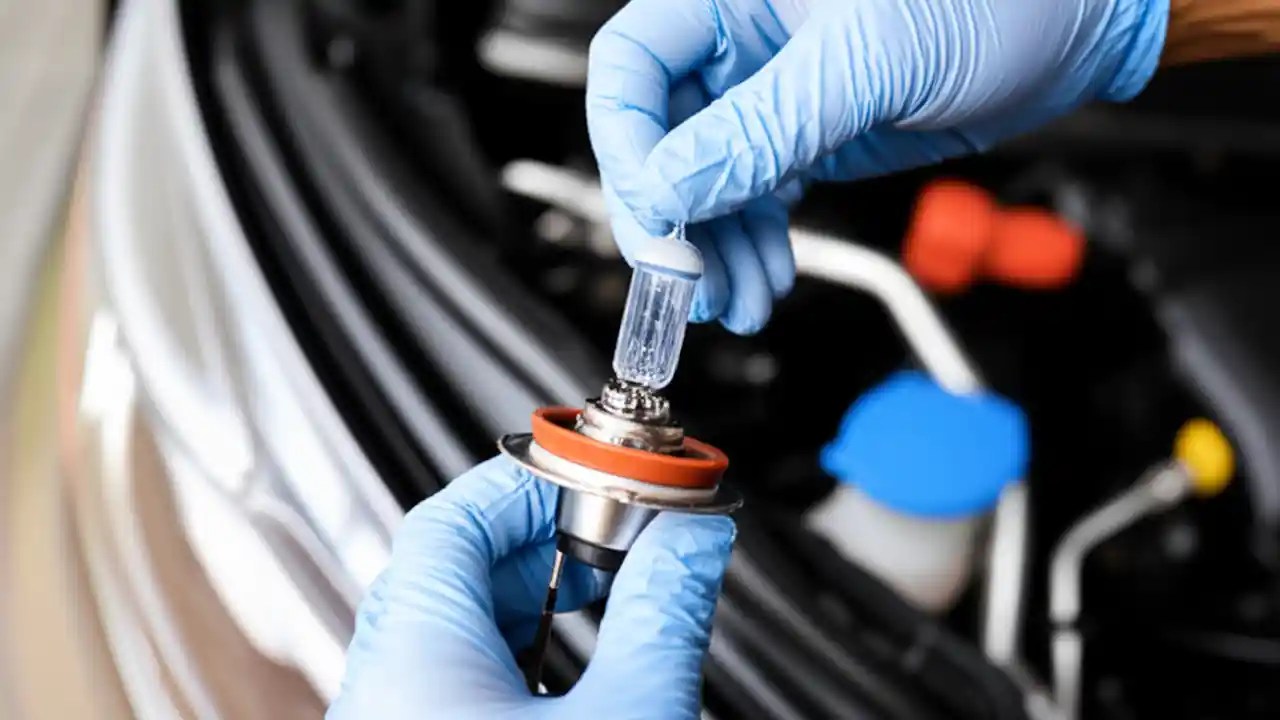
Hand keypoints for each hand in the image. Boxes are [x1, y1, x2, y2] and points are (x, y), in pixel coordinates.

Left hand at [327, 457, 735, 719]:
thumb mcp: (630, 717)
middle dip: (544, 537)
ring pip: (449, 630)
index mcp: (412, 660)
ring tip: (605, 594)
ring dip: (531, 599)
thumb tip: (693, 540)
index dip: (533, 480)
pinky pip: (448, 682)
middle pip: (450, 568)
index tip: (599, 471)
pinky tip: (571, 677)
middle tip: (616, 528)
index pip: (452, 518)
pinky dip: (511, 656)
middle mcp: (379, 692)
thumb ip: (664, 616)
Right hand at [587, 0, 1168, 333]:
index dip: (628, 146)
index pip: (631, 68)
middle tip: (687, 281)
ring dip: (712, 248)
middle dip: (671, 217)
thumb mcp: (867, 63)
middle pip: (657, 135)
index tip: (657, 216)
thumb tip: (669, 187)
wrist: (1076, 26)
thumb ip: (761, 128)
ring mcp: (771, 91)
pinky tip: (764, 278)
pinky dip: (751, 244)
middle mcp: (741, 41)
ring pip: (703, 179)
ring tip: (734, 300)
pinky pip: (752, 196)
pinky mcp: (806, 133)